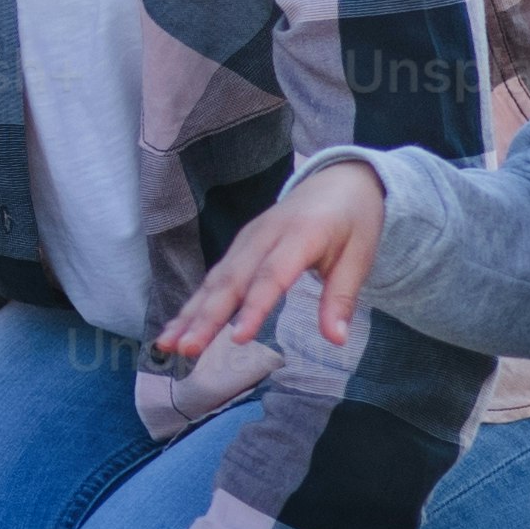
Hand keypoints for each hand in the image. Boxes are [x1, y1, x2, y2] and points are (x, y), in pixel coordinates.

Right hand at [165, 156, 386, 362]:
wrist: (338, 179)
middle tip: (186, 349)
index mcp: (300, 235)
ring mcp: (246, 239)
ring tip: (170, 344)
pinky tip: (178, 326)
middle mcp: (264, 235)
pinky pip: (214, 277)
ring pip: (215, 279)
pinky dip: (195, 302)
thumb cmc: (353, 221)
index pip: (272, 275)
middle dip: (206, 317)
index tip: (238, 339)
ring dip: (190, 313)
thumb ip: (341, 298)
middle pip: (232, 280)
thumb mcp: (360, 257)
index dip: (254, 307)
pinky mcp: (238, 246)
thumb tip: (336, 340)